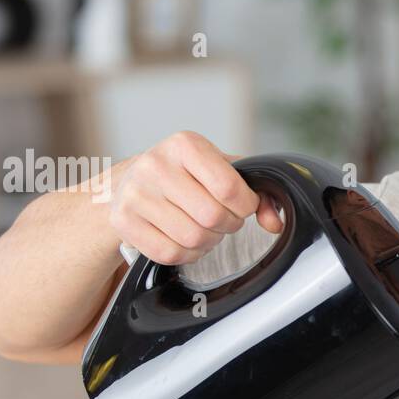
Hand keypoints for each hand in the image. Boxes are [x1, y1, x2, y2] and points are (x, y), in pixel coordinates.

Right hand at [106, 131, 283, 264]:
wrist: (128, 184)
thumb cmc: (185, 177)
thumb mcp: (220, 170)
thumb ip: (257, 191)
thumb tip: (275, 222)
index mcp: (185, 144)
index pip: (229, 188)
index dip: (245, 206)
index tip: (242, 205)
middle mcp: (156, 164)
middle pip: (212, 217)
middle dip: (227, 225)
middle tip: (222, 220)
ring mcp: (135, 193)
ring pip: (192, 238)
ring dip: (208, 242)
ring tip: (203, 229)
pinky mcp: (123, 220)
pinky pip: (169, 253)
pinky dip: (186, 254)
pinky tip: (183, 239)